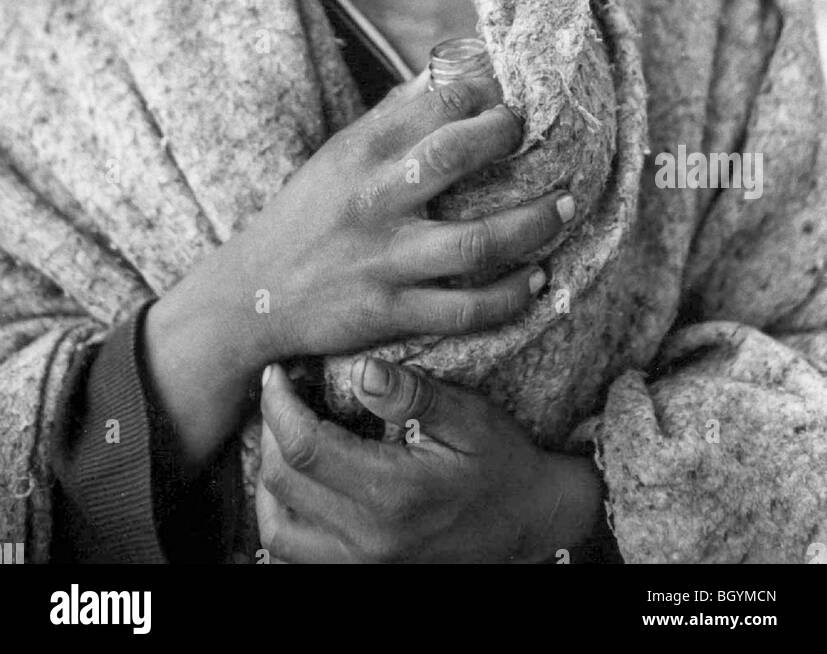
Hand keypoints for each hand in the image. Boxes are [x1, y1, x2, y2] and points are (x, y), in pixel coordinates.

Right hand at [237, 71, 573, 363]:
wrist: (251, 295)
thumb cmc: (305, 215)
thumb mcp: (338, 155)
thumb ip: (391, 119)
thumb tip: (444, 76)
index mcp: (361, 151)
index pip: (436, 103)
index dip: (486, 94)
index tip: (514, 95)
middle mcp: (374, 199)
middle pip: (456, 156)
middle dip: (509, 140)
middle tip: (542, 140)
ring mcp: (385, 259)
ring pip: (478, 241)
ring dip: (535, 223)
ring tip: (567, 207)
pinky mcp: (391, 312)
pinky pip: (466, 309)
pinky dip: (511, 296)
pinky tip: (538, 279)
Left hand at [256, 358, 603, 563]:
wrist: (532, 522)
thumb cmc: (502, 463)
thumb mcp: (470, 418)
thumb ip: (414, 394)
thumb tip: (362, 370)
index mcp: (392, 493)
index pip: (304, 446)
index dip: (279, 404)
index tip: (278, 373)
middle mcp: (369, 538)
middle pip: (282, 484)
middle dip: (269, 430)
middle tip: (281, 395)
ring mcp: (363, 565)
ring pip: (277, 529)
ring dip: (269, 479)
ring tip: (281, 437)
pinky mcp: (363, 575)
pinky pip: (296, 556)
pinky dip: (284, 516)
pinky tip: (299, 482)